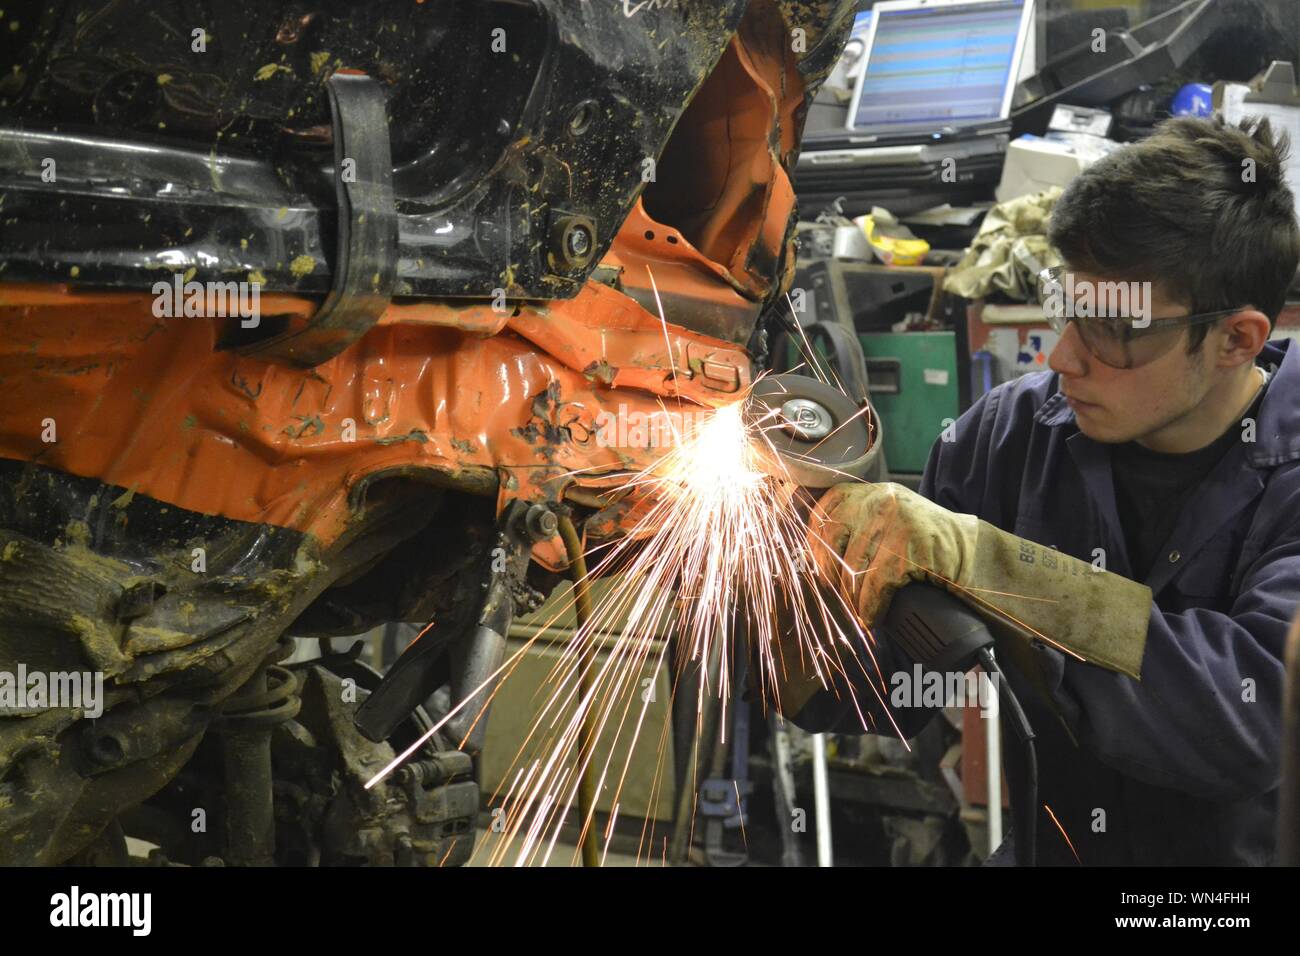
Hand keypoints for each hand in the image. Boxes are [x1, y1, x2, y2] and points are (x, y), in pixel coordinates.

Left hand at [808, 481, 978, 626]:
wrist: (971, 551)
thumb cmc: (922, 541)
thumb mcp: (887, 518)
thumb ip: (856, 523)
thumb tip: (814, 554)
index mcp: (867, 492)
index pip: (823, 515)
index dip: (815, 546)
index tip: (820, 569)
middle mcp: (878, 500)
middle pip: (832, 543)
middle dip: (831, 576)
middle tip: (840, 596)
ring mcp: (895, 521)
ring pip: (853, 568)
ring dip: (852, 598)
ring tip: (857, 611)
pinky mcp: (910, 547)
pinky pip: (876, 585)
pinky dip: (870, 607)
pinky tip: (872, 616)